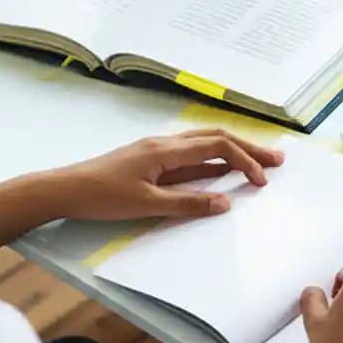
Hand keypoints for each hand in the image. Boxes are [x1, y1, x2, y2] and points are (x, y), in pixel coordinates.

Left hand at [50, 130, 283, 220]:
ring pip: (204, 143)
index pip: (218, 146)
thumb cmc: (101, 196)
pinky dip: (213, 159)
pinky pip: (190, 155)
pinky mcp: (151, 160)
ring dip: (233, 150)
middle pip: (216, 137)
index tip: (262, 180)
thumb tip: (225, 202)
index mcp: (166, 149)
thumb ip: (187, 202)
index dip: (245, 160)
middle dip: (249, 148)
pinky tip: (222, 170)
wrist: (64, 189)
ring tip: (257, 161)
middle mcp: (165, 143)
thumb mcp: (146, 204)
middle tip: (277, 159)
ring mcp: (157, 150)